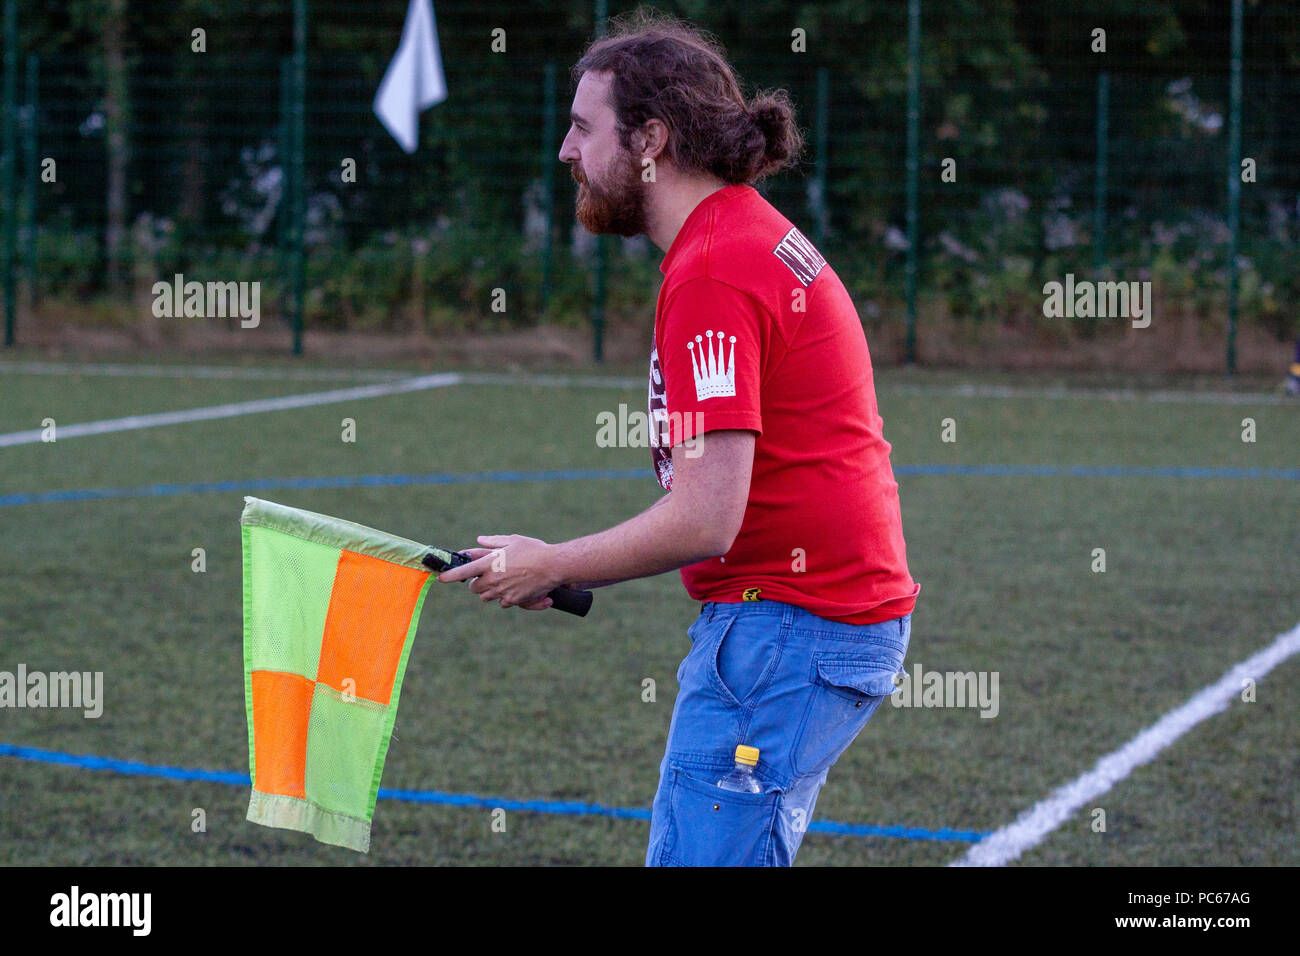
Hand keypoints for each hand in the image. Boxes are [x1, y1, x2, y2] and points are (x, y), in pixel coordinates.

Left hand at [435, 535, 560, 610]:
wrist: (553, 566)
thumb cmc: (534, 550)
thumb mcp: (513, 540)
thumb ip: (494, 542)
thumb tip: (479, 540)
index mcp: (489, 564)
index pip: (463, 572)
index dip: (450, 576)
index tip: (441, 578)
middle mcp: (493, 580)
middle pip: (474, 588)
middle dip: (477, 583)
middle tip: (488, 575)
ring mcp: (502, 592)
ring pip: (487, 597)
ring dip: (491, 591)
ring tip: (505, 581)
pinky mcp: (513, 601)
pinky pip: (503, 603)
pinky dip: (507, 598)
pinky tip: (518, 588)